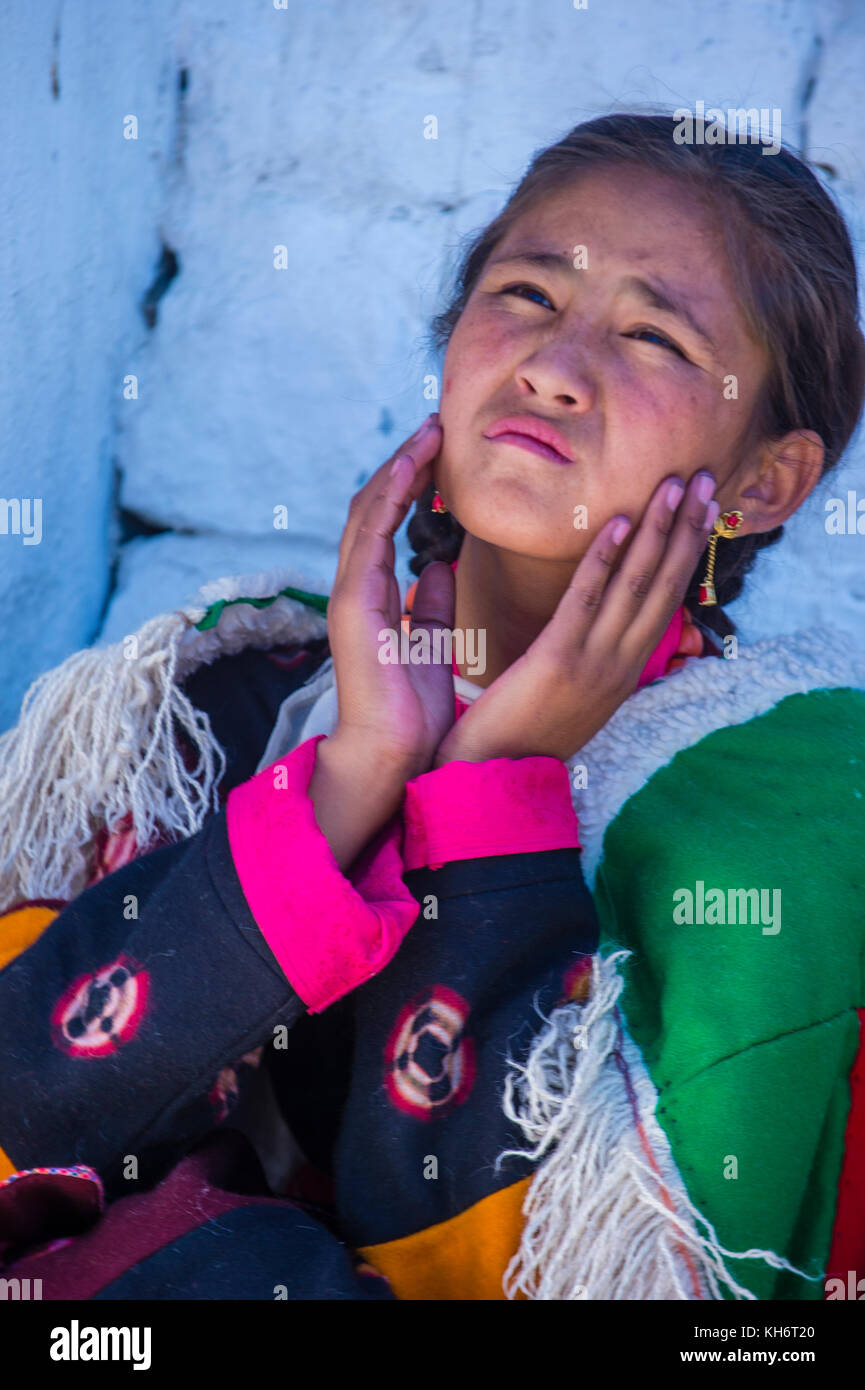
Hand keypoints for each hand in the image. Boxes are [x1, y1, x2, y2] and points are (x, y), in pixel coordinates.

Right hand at [325, 412, 455, 782]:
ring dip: (400, 468)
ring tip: (429, 434)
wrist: (395, 755)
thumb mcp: (434, 643)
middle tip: (436, 426)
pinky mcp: (353, 601)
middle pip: (375, 507)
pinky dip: (392, 495)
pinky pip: (371, 534)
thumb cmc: (414, 710)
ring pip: (369, 511)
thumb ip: (433, 604)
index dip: (413, 485)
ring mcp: (351, 591)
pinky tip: (415, 466)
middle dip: (406, 464)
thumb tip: (442, 565)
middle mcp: (358, 587)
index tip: (443, 453)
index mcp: (376, 596)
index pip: (390, 524)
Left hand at [432, 471, 718, 767]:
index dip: (685, 550)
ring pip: (636, 586)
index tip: (700, 508)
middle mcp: (621, 664)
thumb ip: (583, 649)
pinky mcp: (558, 662)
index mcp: (623, 669)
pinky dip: (604, 560)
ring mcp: (595, 664)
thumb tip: (587, 613)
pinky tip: (618, 523)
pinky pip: (585, 601)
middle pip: (664, 585)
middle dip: (686, 528)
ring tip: (675, 484)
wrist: (492, 779)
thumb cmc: (519, 733)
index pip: (665, 599)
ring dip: (658, 530)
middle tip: (703, 477)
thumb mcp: (567, 690)